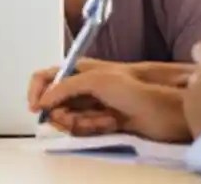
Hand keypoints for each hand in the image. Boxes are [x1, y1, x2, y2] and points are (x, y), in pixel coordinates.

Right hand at [31, 66, 190, 142]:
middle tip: (82, 118)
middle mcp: (80, 87)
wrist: (164, 112)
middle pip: (53, 103)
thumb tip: (44, 102)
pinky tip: (111, 124)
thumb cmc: (134, 90)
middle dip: (65, 114)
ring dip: (84, 123)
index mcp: (78, 70)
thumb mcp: (97, 81)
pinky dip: (94, 129)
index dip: (36, 90)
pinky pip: (82, 130)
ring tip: (107, 119)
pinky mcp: (98, 123)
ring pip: (67, 120)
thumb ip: (66, 88)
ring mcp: (89, 106)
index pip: (46, 76)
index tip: (37, 108)